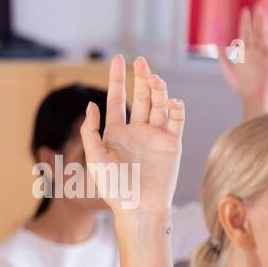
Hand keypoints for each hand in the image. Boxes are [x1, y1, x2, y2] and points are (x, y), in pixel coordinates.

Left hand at [80, 55, 183, 219]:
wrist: (138, 207)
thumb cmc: (113, 187)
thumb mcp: (95, 158)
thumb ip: (90, 132)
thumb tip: (90, 105)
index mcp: (115, 133)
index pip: (116, 100)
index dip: (116, 80)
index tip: (118, 59)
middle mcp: (136, 131)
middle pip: (140, 97)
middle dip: (141, 78)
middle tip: (141, 61)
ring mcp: (155, 135)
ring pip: (158, 104)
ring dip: (157, 90)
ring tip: (154, 79)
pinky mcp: (172, 143)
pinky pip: (176, 120)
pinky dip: (176, 108)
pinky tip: (170, 100)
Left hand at [218, 5, 267, 118]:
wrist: (252, 95)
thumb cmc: (240, 85)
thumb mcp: (229, 70)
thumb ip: (223, 58)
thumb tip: (216, 45)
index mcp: (245, 53)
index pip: (244, 34)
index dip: (244, 23)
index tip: (244, 11)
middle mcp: (254, 51)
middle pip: (254, 32)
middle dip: (255, 20)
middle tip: (255, 6)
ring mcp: (262, 55)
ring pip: (263, 36)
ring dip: (262, 25)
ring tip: (262, 13)